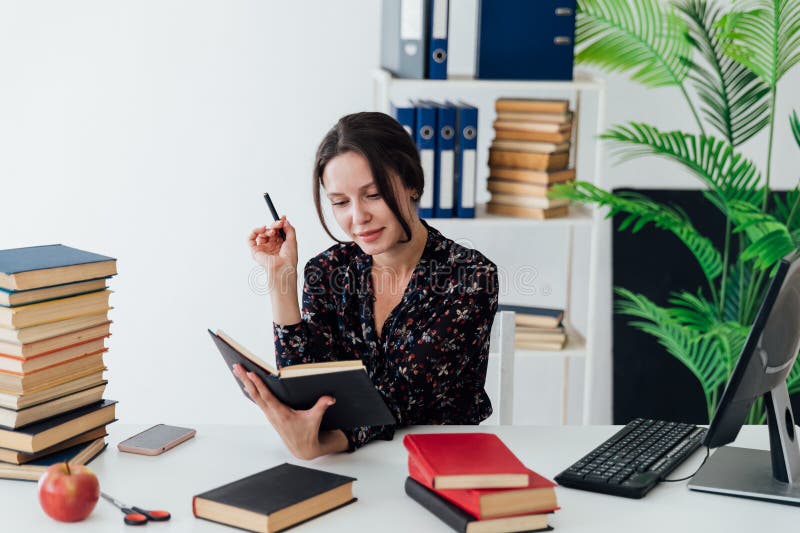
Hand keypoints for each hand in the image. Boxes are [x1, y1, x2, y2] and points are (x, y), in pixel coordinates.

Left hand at [232, 364, 346, 459]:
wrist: (302, 449)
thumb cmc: (307, 433)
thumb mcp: (315, 419)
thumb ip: (321, 406)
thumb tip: (331, 398)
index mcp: (281, 414)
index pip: (267, 396)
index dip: (259, 385)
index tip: (251, 373)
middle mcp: (272, 413)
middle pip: (255, 394)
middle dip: (245, 379)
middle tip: (237, 366)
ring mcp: (269, 414)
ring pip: (254, 396)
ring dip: (245, 383)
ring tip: (237, 370)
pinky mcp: (270, 414)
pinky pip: (257, 400)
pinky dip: (251, 390)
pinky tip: (246, 383)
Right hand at [248, 216, 297, 275]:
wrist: (283, 267)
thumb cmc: (289, 259)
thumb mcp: (292, 240)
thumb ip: (289, 229)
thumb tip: (285, 221)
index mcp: (280, 245)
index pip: (277, 231)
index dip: (279, 224)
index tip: (282, 218)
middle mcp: (271, 246)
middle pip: (269, 231)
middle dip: (274, 225)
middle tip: (279, 224)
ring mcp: (263, 248)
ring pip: (261, 233)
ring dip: (267, 229)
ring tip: (272, 231)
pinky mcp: (255, 251)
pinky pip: (250, 239)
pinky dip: (254, 231)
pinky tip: (262, 229)